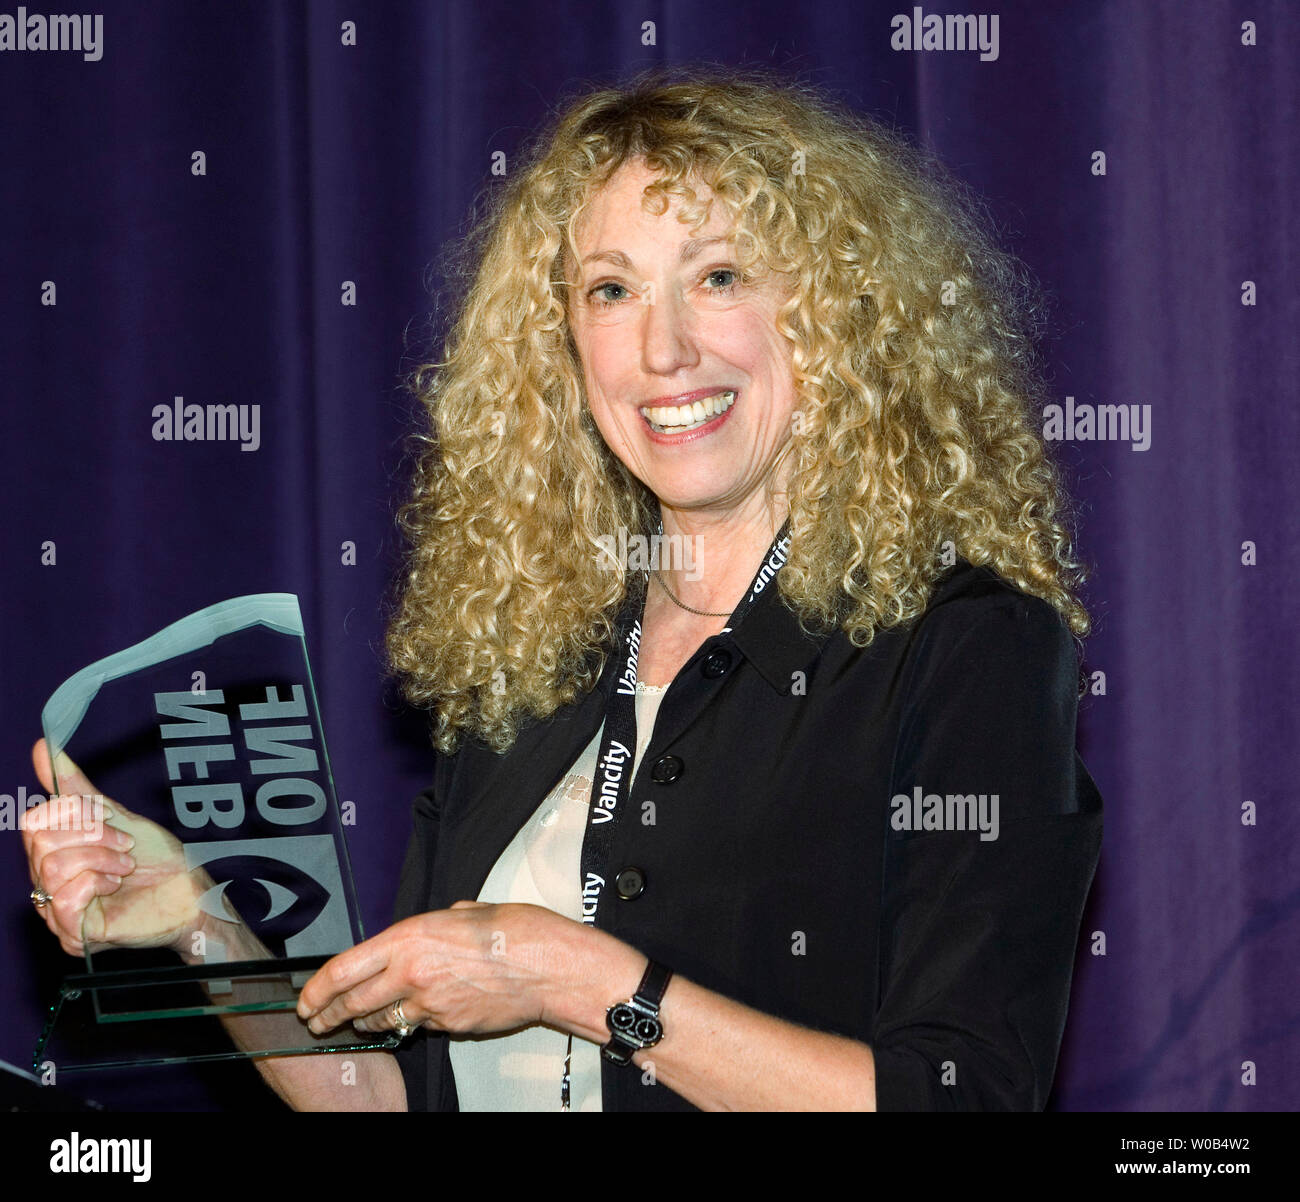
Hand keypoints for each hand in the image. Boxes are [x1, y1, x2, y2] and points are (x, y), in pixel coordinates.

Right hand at [23, 738, 206, 955]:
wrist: (191, 893)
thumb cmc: (158, 858)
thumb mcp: (116, 815)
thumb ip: (75, 788)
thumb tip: (44, 746)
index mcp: (52, 856)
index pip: (33, 822)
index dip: (74, 813)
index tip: (110, 820)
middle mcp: (47, 885)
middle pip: (39, 841)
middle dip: (92, 834)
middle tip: (124, 845)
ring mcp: (56, 912)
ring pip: (52, 866)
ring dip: (100, 857)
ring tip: (125, 866)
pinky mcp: (73, 934)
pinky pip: (64, 896)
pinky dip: (96, 881)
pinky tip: (115, 884)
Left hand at [296, 901, 600, 1037]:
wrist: (549, 966)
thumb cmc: (516, 930)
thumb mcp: (467, 910)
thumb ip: (439, 922)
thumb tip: (436, 925)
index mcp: (410, 938)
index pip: (345, 968)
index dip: (318, 988)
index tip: (306, 998)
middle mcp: (411, 973)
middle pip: (354, 1003)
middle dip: (329, 1015)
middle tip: (318, 1021)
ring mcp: (429, 1005)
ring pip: (382, 1020)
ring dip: (366, 1022)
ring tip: (358, 1021)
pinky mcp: (448, 1026)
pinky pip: (419, 1025)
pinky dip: (411, 1022)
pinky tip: (413, 1016)